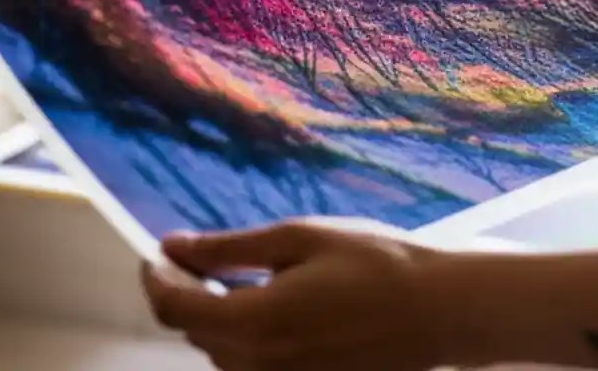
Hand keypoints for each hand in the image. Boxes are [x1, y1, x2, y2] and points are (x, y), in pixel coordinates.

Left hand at [142, 219, 448, 370]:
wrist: (441, 311)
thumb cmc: (376, 264)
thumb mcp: (297, 240)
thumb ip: (228, 248)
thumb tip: (175, 246)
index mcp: (254, 321)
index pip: (175, 310)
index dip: (156, 280)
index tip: (157, 254)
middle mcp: (260, 364)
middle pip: (196, 334)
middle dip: (189, 295)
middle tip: (200, 257)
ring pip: (224, 354)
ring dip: (219, 319)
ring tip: (243, 281)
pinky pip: (257, 367)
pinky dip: (251, 339)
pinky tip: (277, 308)